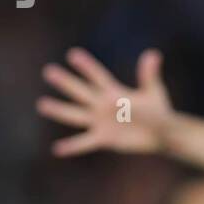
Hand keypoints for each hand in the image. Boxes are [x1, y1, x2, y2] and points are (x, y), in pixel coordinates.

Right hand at [37, 47, 172, 156]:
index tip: (73, 54)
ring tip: (42, 104)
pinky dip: (72, 146)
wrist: (161, 134)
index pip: (98, 77)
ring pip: (76, 115)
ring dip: (60, 110)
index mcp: (114, 92)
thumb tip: (153, 54)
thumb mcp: (153, 92)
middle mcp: (102, 105)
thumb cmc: (158, 110)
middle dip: (66, 82)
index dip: (87, 67)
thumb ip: (149, 75)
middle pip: (81, 92)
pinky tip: (57, 149)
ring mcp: (101, 122)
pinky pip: (85, 142)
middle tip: (48, 70)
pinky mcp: (104, 139)